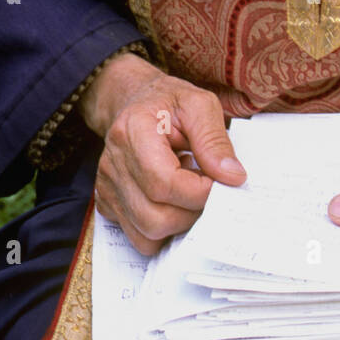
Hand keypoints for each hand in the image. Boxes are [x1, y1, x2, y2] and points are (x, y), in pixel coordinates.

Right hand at [79, 54, 245, 255]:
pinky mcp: (108, 204)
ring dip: (179, 224)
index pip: (163, 182)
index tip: (219, 183)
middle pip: (154, 217)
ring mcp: (107, 187)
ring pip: (146, 235)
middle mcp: (113, 163)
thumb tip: (232, 177)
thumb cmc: (170, 103)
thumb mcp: (200, 105)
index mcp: (133, 131)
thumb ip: (215, 140)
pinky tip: (173, 202)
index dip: (198, 192)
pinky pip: (139, 238)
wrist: (138, 102)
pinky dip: (163, 230)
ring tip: (190, 194)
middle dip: (191, 213)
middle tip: (208, 191)